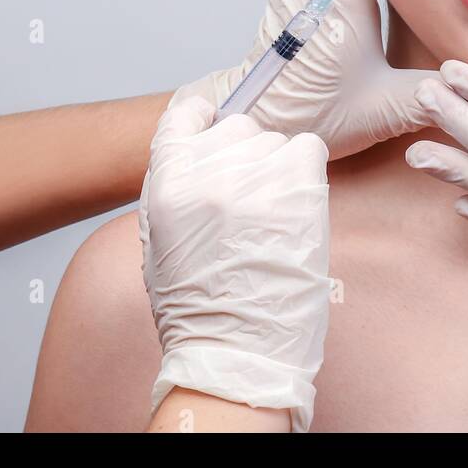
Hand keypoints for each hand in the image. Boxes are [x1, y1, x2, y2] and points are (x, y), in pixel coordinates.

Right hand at [139, 96, 329, 430]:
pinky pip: (308, 149)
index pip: (184, 115)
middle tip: (251, 201)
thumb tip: (199, 146)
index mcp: (166, 183)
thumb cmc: (198, 306)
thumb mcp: (160, 240)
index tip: (216, 126)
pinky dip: (307, 171)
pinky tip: (298, 206)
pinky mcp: (296, 188)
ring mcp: (254, 177)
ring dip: (279, 169)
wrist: (236, 352)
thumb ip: (174, 186)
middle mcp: (207, 172)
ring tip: (274, 217)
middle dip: (246, 155)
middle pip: (238, 127)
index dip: (204, 119)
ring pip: (276, 140)